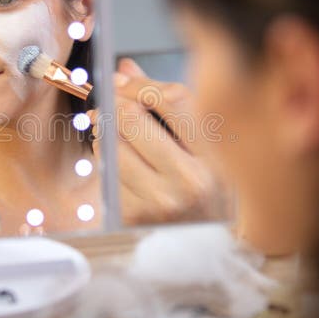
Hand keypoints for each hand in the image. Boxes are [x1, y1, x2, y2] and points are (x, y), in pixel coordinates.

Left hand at [89, 58, 222, 224]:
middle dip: (116, 102)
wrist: (211, 249)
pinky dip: (105, 158)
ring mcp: (159, 202)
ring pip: (111, 144)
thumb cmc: (210, 192)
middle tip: (110, 99)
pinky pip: (106, 173)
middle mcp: (189, 180)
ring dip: (103, 129)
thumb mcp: (206, 148)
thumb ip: (169, 105)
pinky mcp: (133, 217)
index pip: (172, 99)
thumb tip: (126, 69)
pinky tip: (114, 156)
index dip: (141, 83)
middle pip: (133, 118)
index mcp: (215, 156)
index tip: (124, 79)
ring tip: (108, 126)